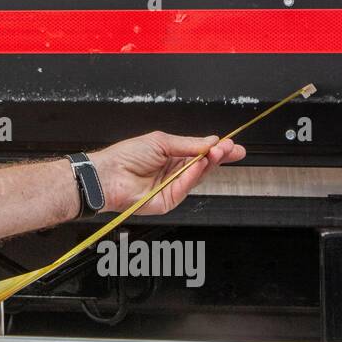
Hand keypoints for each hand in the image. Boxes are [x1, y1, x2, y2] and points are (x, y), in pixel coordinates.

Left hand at [88, 132, 244, 215]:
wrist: (109, 174)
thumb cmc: (126, 156)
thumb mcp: (160, 142)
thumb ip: (188, 144)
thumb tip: (209, 141)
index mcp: (170, 155)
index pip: (199, 153)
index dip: (216, 149)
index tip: (232, 145)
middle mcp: (172, 172)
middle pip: (202, 165)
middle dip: (218, 156)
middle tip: (232, 148)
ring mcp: (171, 187)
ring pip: (197, 176)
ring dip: (209, 163)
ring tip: (218, 152)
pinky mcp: (168, 201)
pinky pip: (185, 187)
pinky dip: (194, 175)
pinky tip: (200, 163)